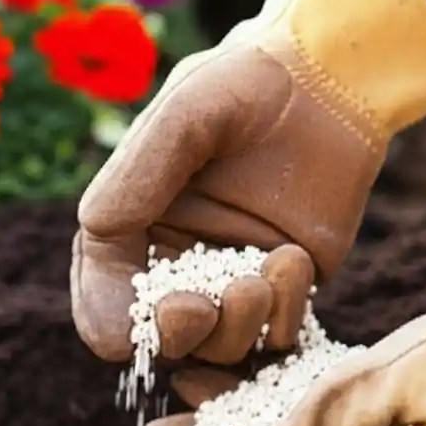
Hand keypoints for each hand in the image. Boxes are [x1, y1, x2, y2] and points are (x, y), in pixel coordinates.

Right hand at [71, 0, 425, 362]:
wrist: (330, 79)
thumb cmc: (245, 84)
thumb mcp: (186, 112)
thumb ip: (141, 169)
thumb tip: (94, 228)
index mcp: (133, 230)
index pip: (105, 300)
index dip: (111, 326)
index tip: (128, 335)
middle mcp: (178, 266)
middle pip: (165, 339)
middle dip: (178, 335)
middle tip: (199, 306)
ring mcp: (234, 281)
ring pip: (225, 347)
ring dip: (237, 326)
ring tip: (260, 274)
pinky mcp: (288, 288)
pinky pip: (280, 333)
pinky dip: (284, 314)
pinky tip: (293, 260)